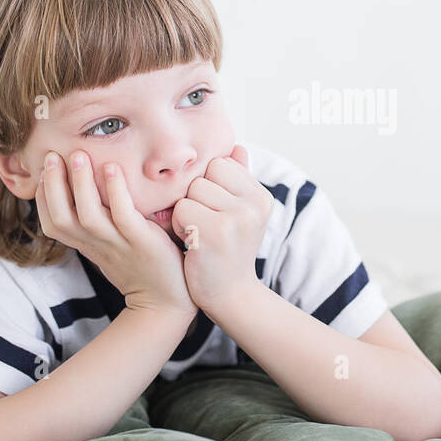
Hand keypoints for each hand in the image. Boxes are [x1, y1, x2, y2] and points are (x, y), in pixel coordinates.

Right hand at [35, 150, 196, 320]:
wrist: (167, 299)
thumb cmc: (140, 264)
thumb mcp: (111, 244)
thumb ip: (99, 221)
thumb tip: (89, 186)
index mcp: (86, 245)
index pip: (51, 222)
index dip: (43, 196)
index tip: (45, 168)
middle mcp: (96, 245)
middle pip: (61, 217)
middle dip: (53, 186)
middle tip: (53, 155)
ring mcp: (118, 244)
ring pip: (88, 216)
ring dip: (81, 184)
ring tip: (79, 155)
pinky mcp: (142, 242)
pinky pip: (123, 215)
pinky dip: (115, 191)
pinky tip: (113, 168)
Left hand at [170, 144, 272, 312]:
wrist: (230, 295)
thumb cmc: (228, 251)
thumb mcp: (241, 213)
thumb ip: (239, 179)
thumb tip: (236, 146)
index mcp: (261, 196)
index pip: (221, 163)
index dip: (209, 186)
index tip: (216, 212)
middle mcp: (254, 204)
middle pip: (204, 175)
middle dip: (197, 198)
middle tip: (207, 225)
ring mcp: (238, 217)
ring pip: (192, 190)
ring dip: (187, 212)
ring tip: (200, 234)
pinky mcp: (216, 231)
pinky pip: (182, 209)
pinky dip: (180, 226)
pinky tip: (193, 243)